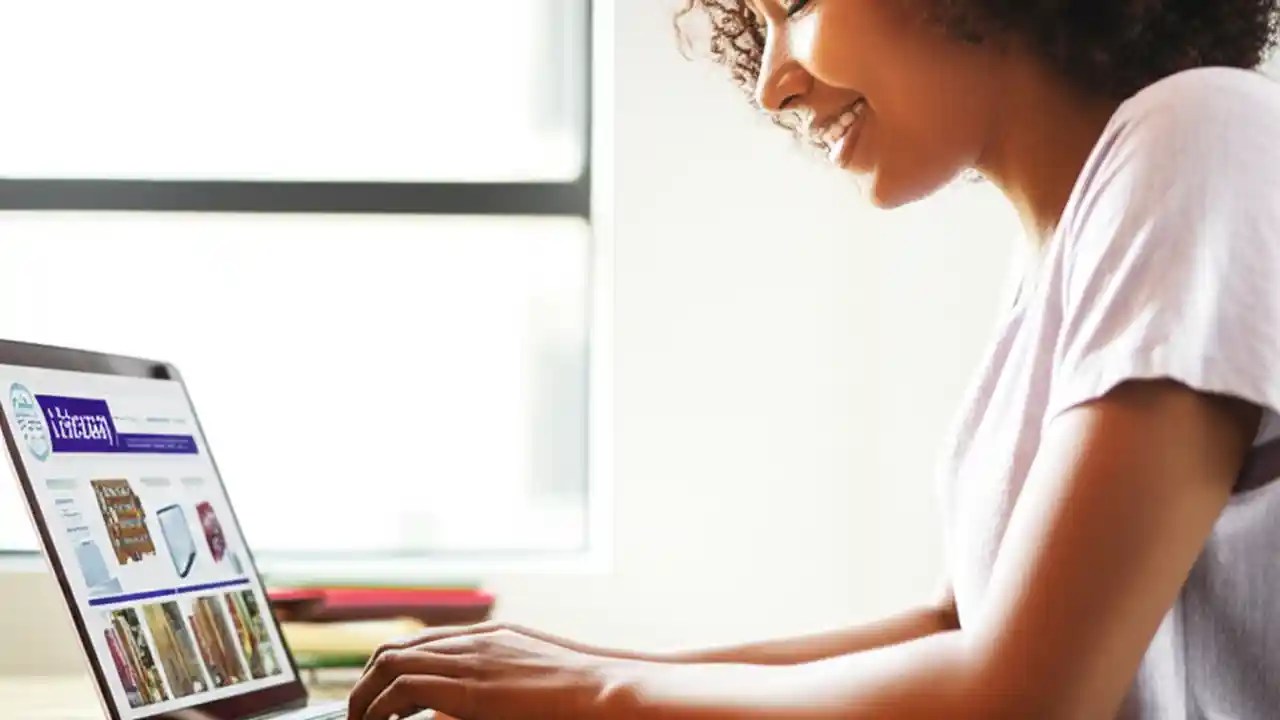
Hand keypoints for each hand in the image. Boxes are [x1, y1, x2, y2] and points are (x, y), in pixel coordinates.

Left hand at [346, 626, 629, 719]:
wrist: (607, 687)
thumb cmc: (585, 689)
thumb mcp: (536, 675)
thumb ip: (502, 680)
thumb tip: (475, 701)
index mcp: (490, 637)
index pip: (420, 643)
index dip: (390, 670)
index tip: (378, 698)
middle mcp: (474, 641)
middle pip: (396, 649)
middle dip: (368, 682)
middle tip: (360, 714)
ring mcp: (472, 659)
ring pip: (391, 664)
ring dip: (366, 696)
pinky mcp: (472, 688)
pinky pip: (405, 690)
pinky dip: (381, 707)